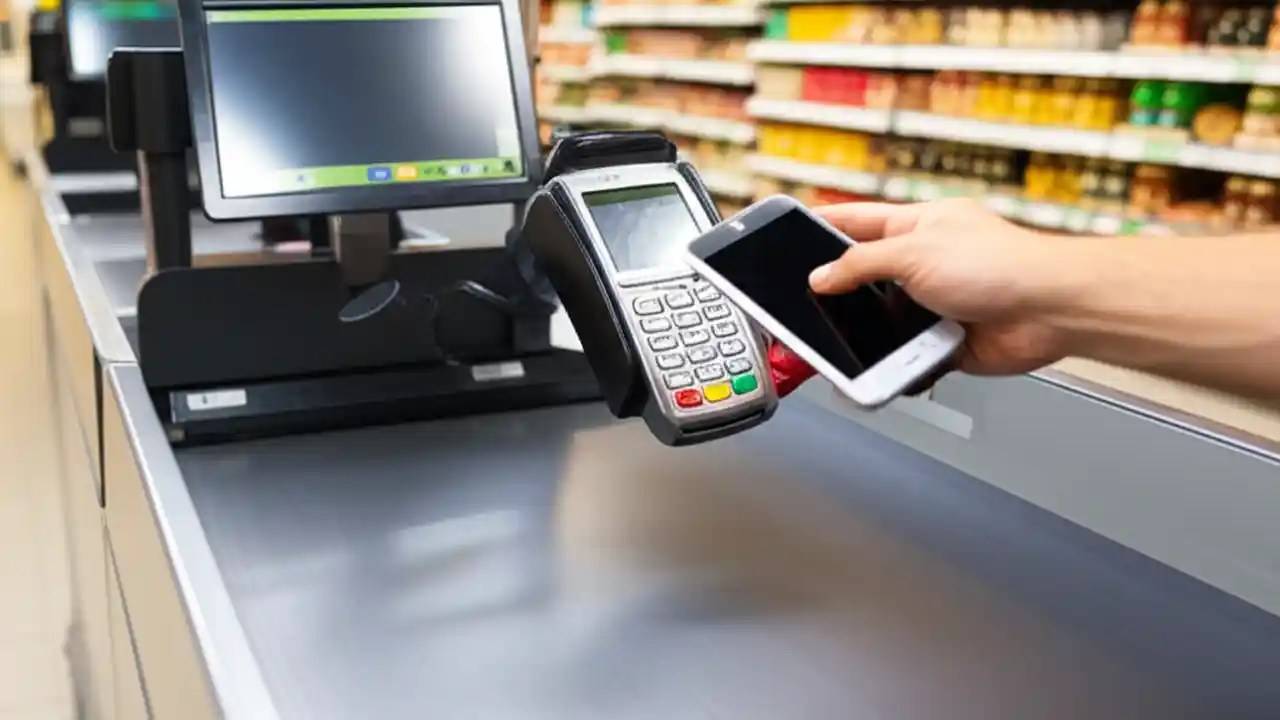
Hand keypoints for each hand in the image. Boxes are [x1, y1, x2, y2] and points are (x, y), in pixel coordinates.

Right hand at [808, 199, 1069, 375]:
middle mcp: (926, 263)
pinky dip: (898, 366)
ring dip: (871, 336)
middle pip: (867, 278)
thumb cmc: (1001, 265)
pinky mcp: (947, 341)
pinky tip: (887, 369)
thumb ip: (861, 264)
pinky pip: (910, 358)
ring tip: (846, 344)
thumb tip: (822, 277)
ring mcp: (937, 303)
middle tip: (808, 304)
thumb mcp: (914, 252)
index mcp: (919, 226)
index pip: (858, 221)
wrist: (1051, 310)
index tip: (791, 231)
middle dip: (841, 294)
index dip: (824, 225)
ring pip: (885, 323)